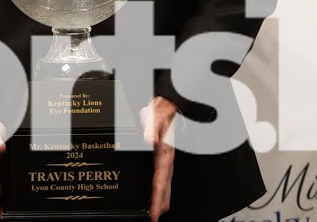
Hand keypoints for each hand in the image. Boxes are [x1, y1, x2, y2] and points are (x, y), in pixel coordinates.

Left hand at [140, 96, 178, 221]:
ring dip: (160, 199)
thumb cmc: (161, 112)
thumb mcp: (154, 118)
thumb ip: (151, 128)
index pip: (160, 181)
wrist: (167, 106)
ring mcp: (164, 160)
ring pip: (164, 185)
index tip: (154, 212)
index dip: (157, 198)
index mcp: (165, 153)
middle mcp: (166, 159)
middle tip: (154, 218)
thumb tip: (149, 140)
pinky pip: (162, 178)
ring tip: (155, 213)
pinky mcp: (161, 158)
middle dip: (160, 204)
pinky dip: (159, 190)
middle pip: (164, 188)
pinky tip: (154, 194)